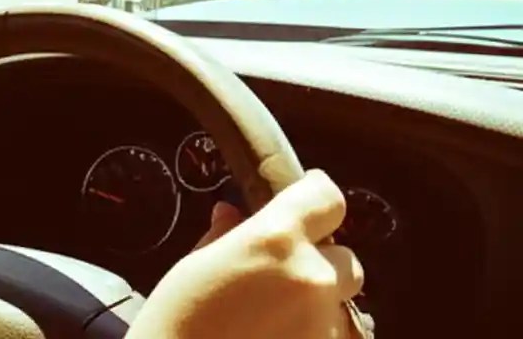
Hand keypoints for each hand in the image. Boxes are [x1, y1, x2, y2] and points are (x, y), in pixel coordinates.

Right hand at [130, 170, 364, 338]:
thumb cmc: (175, 320)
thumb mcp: (193, 267)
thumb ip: (226, 236)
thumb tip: (232, 215)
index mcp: (277, 239)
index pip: (328, 199)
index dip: (316, 197)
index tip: (304, 201)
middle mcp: (312, 278)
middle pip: (347, 260)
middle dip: (322, 265)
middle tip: (285, 277)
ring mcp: (325, 325)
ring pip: (342, 308)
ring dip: (319, 308)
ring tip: (276, 320)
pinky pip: (332, 338)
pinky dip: (312, 337)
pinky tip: (276, 338)